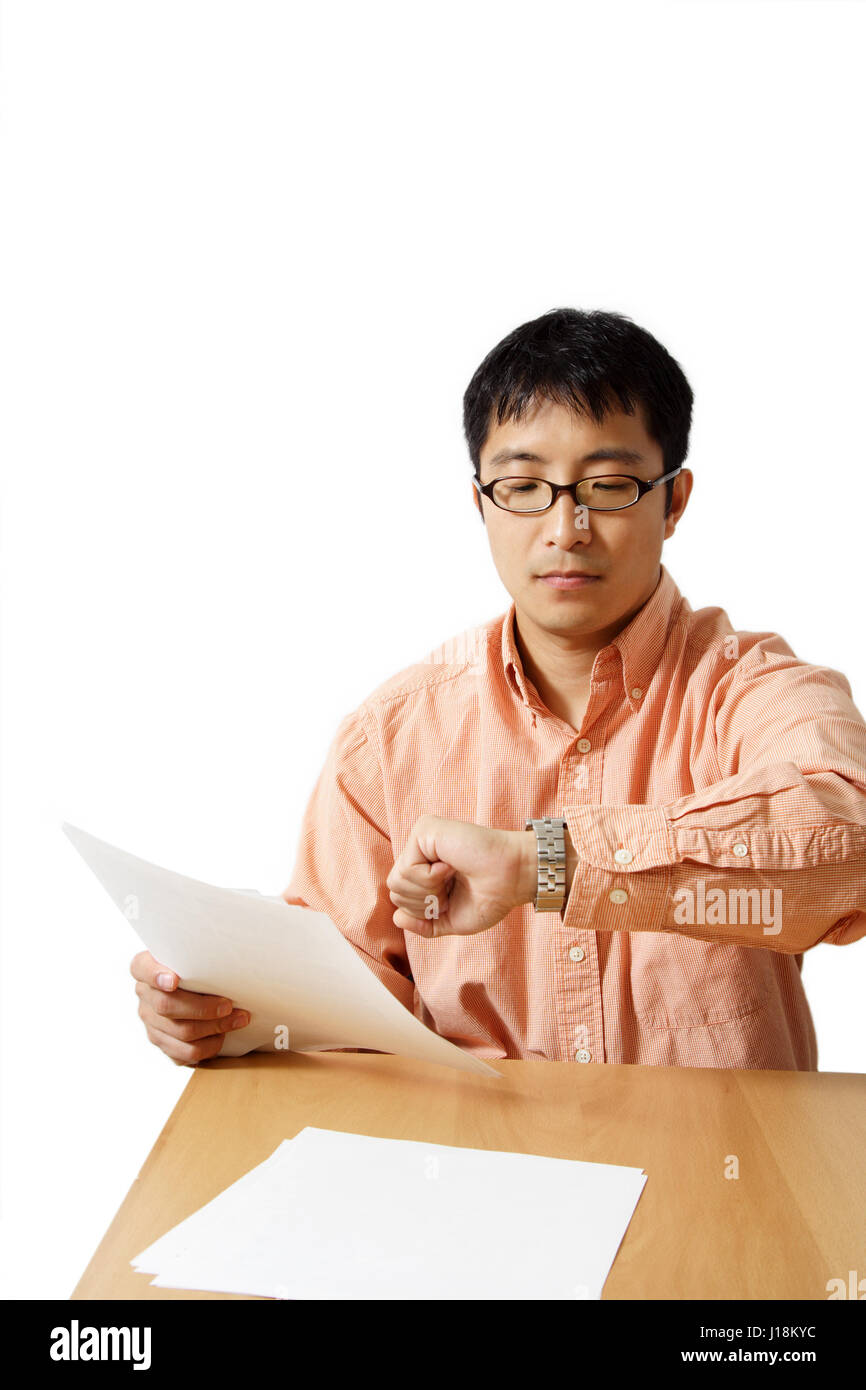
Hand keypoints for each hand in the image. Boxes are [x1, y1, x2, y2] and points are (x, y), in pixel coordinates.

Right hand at [130, 950, 250, 1065]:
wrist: (203, 985)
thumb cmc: (201, 965)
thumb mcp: (196, 954)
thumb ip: (199, 955)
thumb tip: (225, 958)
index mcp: (145, 967)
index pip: (142, 968)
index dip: (156, 976)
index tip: (174, 980)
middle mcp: (145, 994)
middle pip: (166, 1007)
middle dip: (203, 1008)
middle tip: (229, 1006)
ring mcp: (151, 1021)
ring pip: (180, 1032)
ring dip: (214, 1028)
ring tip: (237, 1020)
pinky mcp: (163, 1042)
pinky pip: (184, 1053)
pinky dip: (208, 1046)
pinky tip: (223, 1036)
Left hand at [386, 816, 535, 936]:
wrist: (512, 879)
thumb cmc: (491, 896)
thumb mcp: (451, 920)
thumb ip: (423, 924)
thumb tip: (397, 918)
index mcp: (425, 870)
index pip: (400, 899)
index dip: (424, 911)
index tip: (450, 900)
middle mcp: (420, 852)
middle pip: (395, 891)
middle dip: (424, 903)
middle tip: (452, 889)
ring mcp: (421, 839)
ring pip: (397, 881)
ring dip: (428, 890)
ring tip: (451, 876)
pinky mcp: (424, 829)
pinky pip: (406, 869)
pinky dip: (429, 878)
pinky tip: (450, 866)